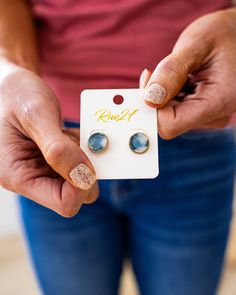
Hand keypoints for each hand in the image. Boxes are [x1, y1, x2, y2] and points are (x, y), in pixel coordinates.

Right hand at [0, 61, 97, 216]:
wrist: (10, 85)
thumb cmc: (14, 95)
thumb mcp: (35, 115)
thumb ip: (58, 148)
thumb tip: (83, 175)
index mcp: (19, 176)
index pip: (63, 202)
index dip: (82, 185)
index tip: (86, 159)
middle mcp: (32, 178)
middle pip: (75, 194)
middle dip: (85, 169)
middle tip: (78, 141)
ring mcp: (43, 170)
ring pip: (80, 179)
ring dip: (84, 157)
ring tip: (67, 133)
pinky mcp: (52, 161)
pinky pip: (78, 164)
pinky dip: (82, 149)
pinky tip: (68, 133)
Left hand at [140, 8, 235, 138]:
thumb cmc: (222, 35)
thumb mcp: (197, 45)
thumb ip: (172, 72)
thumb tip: (149, 100)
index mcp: (217, 102)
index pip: (170, 124)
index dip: (152, 108)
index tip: (147, 82)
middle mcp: (213, 116)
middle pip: (167, 121)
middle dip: (155, 98)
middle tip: (156, 71)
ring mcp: (207, 115)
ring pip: (168, 116)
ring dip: (161, 94)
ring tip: (174, 71)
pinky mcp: (201, 111)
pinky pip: (173, 110)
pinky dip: (167, 95)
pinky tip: (177, 78)